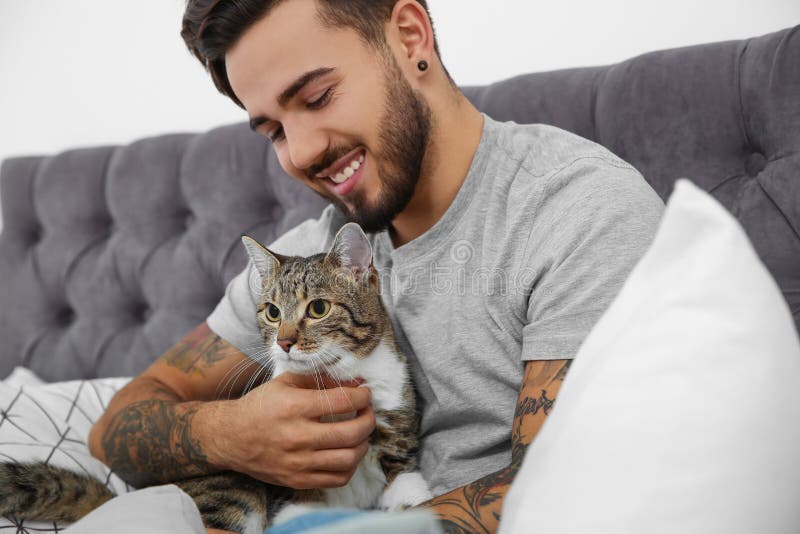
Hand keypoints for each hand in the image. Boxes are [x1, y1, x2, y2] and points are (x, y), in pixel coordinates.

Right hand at [207, 372, 374, 488]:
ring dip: (363, 444)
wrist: (229, 437)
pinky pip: (337, 479)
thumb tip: (355, 383)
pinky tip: (346, 452)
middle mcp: (297, 436)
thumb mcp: (286, 382)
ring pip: (349, 459)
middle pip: (352, 432)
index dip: (362, 396)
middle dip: (368, 420)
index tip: (364, 394)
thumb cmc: (260, 406)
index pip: (343, 401)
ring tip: (359, 433)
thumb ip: (321, 380)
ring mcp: (297, 462)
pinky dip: (350, 466)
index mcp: (294, 407)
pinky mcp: (296, 480)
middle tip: (367, 412)